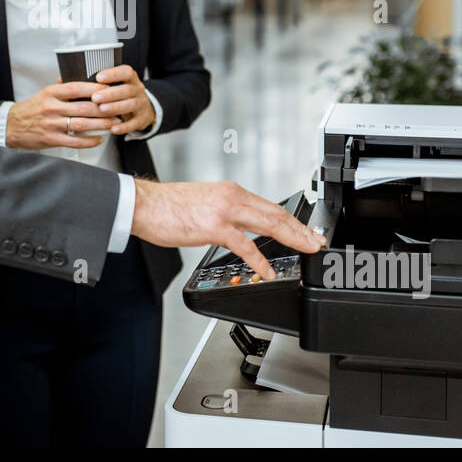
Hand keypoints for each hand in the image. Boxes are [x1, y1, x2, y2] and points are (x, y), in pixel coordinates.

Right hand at [5, 81, 122, 150]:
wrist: (11, 126)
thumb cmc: (32, 109)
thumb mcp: (45, 94)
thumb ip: (63, 88)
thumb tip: (84, 80)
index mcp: (51, 93)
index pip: (76, 88)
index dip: (95, 89)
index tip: (109, 89)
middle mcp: (51, 107)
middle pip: (83, 107)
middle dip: (104, 109)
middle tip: (118, 109)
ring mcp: (51, 124)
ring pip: (81, 124)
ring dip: (100, 125)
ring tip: (113, 124)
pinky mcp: (51, 139)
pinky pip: (74, 141)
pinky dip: (88, 141)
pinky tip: (99, 139)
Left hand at [91, 65, 155, 134]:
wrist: (144, 110)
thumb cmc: (124, 96)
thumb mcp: (119, 86)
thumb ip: (105, 84)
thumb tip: (83, 84)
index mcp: (131, 79)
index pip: (126, 72)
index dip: (113, 74)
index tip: (98, 77)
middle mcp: (138, 90)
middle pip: (127, 90)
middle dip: (110, 94)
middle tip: (95, 97)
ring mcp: (141, 105)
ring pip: (131, 105)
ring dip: (116, 107)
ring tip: (102, 109)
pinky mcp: (142, 119)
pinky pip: (134, 123)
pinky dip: (123, 127)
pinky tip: (113, 128)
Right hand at [131, 179, 325, 280]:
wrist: (144, 204)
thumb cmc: (167, 207)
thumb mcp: (204, 203)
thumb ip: (224, 213)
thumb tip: (238, 229)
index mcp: (230, 191)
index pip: (269, 205)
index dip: (291, 219)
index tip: (305, 230)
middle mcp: (231, 197)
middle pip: (276, 213)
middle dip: (300, 228)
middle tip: (316, 241)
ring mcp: (224, 211)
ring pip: (268, 223)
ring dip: (292, 237)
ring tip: (307, 250)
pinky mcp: (214, 227)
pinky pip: (245, 245)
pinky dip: (260, 259)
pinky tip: (268, 269)